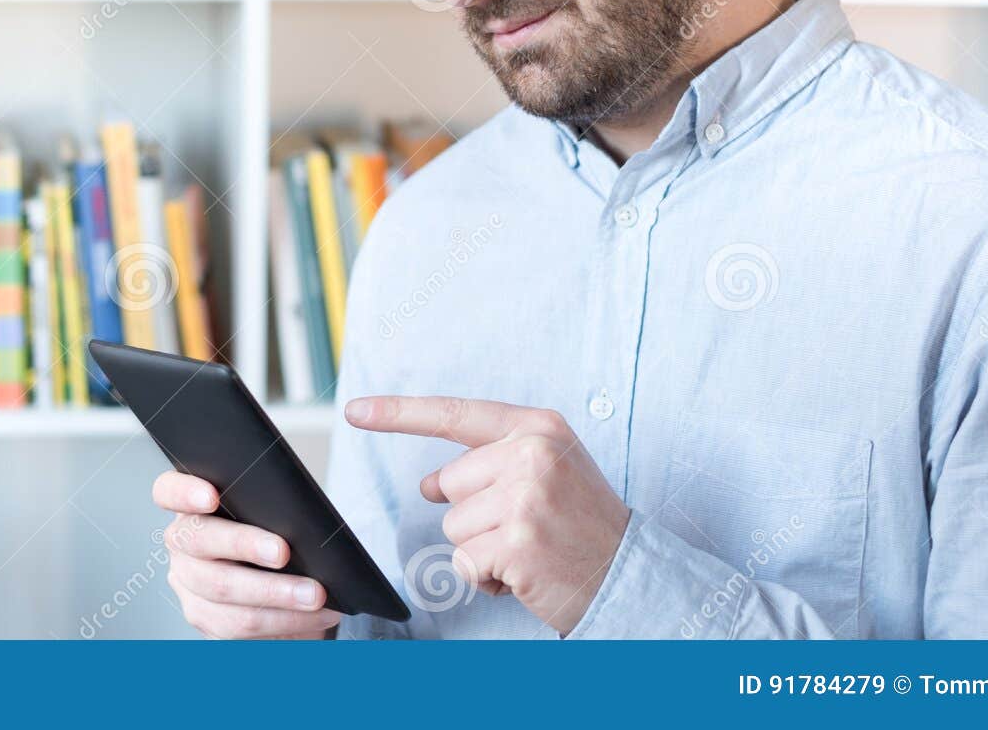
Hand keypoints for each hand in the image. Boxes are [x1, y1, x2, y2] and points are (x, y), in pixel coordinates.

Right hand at [152, 470, 342, 638]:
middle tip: (283, 551)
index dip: (184, 493)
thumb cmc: (273, 535)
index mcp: (191, 506)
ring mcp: (189, 586)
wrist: (282, 579)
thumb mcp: (269, 513)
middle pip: (199, 542)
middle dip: (245, 546)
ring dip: (275, 595)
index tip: (210, 497)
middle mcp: (181, 546)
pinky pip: (239, 627)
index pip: (168, 491)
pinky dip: (284, 620)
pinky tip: (313, 614)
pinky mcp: (207, 621)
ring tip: (314, 594)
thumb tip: (299, 515)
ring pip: (222, 592)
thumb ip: (269, 506)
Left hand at [346, 396, 629, 634]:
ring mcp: (526, 496)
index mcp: (538, 426)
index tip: (356, 410)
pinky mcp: (517, 540)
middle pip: (448, 484)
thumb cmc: (582, 526)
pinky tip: (525, 573)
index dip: (399, 412)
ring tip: (529, 549)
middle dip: (474, 515)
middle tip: (526, 527)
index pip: (455, 414)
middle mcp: (533, 453)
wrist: (630, 576)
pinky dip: (486, 577)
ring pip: (453, 525)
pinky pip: (464, 561)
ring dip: (481, 549)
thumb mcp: (544, 475)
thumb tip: (430, 484)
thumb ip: (488, 466)